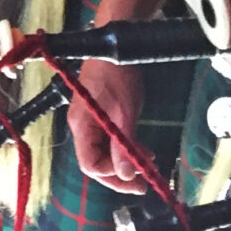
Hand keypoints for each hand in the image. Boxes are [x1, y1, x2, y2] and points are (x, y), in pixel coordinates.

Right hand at [67, 58, 147, 193]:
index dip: (112, 176)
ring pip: (105, 152)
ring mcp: (90, 121)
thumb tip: (126, 174)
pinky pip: (110, 140)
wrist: (114, 47)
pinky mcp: (100, 115)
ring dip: (125, 162)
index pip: (91, 165)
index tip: (136, 180)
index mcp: (82, 126)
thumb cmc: (117, 77)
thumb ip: (123, 144)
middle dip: (120, 174)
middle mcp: (82, 127)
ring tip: (149, 164)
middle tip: (145, 182)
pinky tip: (142, 149)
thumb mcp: (124, 112)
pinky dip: (126, 148)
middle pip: (97, 162)